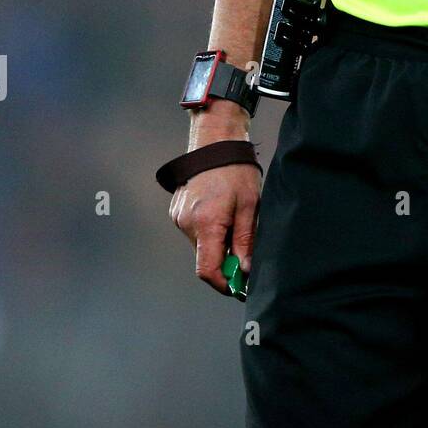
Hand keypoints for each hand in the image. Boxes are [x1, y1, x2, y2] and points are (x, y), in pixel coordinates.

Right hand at [169, 160, 260, 294]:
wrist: (215, 141)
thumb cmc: (236, 169)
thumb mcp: (250, 206)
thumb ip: (245, 241)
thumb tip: (246, 270)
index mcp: (206, 223)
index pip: (208, 270)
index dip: (224, 283)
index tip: (240, 287)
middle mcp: (186, 223)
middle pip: (204, 259)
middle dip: (224, 263)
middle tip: (245, 255)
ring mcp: (178, 217)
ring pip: (200, 246)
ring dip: (217, 245)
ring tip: (235, 224)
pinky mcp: (177, 211)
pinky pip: (194, 232)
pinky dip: (209, 233)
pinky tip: (223, 215)